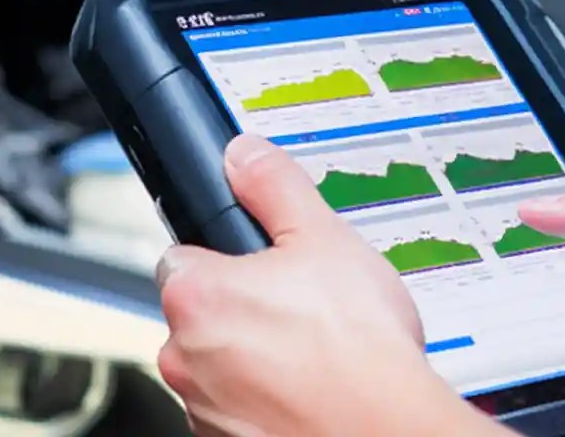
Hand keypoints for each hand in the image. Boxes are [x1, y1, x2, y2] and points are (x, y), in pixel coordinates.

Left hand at [155, 135, 507, 436]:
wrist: (382, 426)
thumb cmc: (356, 346)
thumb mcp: (324, 235)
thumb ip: (274, 186)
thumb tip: (244, 155)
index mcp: (195, 295)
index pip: (183, 254)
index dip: (229, 253)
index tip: (263, 261)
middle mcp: (183, 357)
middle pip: (204, 313)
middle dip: (246, 306)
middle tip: (302, 304)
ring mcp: (203, 408)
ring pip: (222, 364)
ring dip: (256, 355)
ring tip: (317, 348)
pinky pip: (240, 406)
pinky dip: (269, 396)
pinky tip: (314, 385)